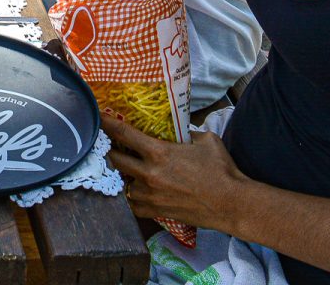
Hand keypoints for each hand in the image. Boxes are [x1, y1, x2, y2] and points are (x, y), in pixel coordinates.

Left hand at [104, 114, 248, 232]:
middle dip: (110, 150)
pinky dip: (133, 198)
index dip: (107, 123)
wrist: (232, 204)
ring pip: (123, 183)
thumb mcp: (206, 140)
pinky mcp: (156, 212)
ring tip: (127, 171)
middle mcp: (149, 174)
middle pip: (115, 159)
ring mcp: (151, 195)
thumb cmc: (221, 170)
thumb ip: (188, 133)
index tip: (97, 117)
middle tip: (109, 146)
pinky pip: (133, 205)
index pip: (124, 133)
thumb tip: (181, 132)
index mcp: (159, 152)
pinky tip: (137, 192)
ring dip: (123, 176)